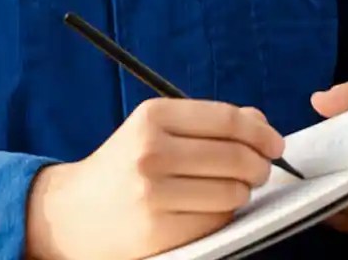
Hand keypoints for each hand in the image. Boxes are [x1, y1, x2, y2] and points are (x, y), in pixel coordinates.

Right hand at [25, 98, 284, 259]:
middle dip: (259, 166)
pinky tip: (204, 210)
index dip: (261, 132)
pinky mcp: (159, 230)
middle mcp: (151, 151)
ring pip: (232, 193)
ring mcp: (154, 193)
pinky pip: (216, 222)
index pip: (228, 120)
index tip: (274, 143)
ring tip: (225, 190)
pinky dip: (221, 217)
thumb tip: (259, 122)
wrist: (73, 213)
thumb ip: (206, 122)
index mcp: (152, 117)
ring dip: (240, 194)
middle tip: (258, 171)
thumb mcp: (153, 131)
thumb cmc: (123, 167)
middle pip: (238, 158)